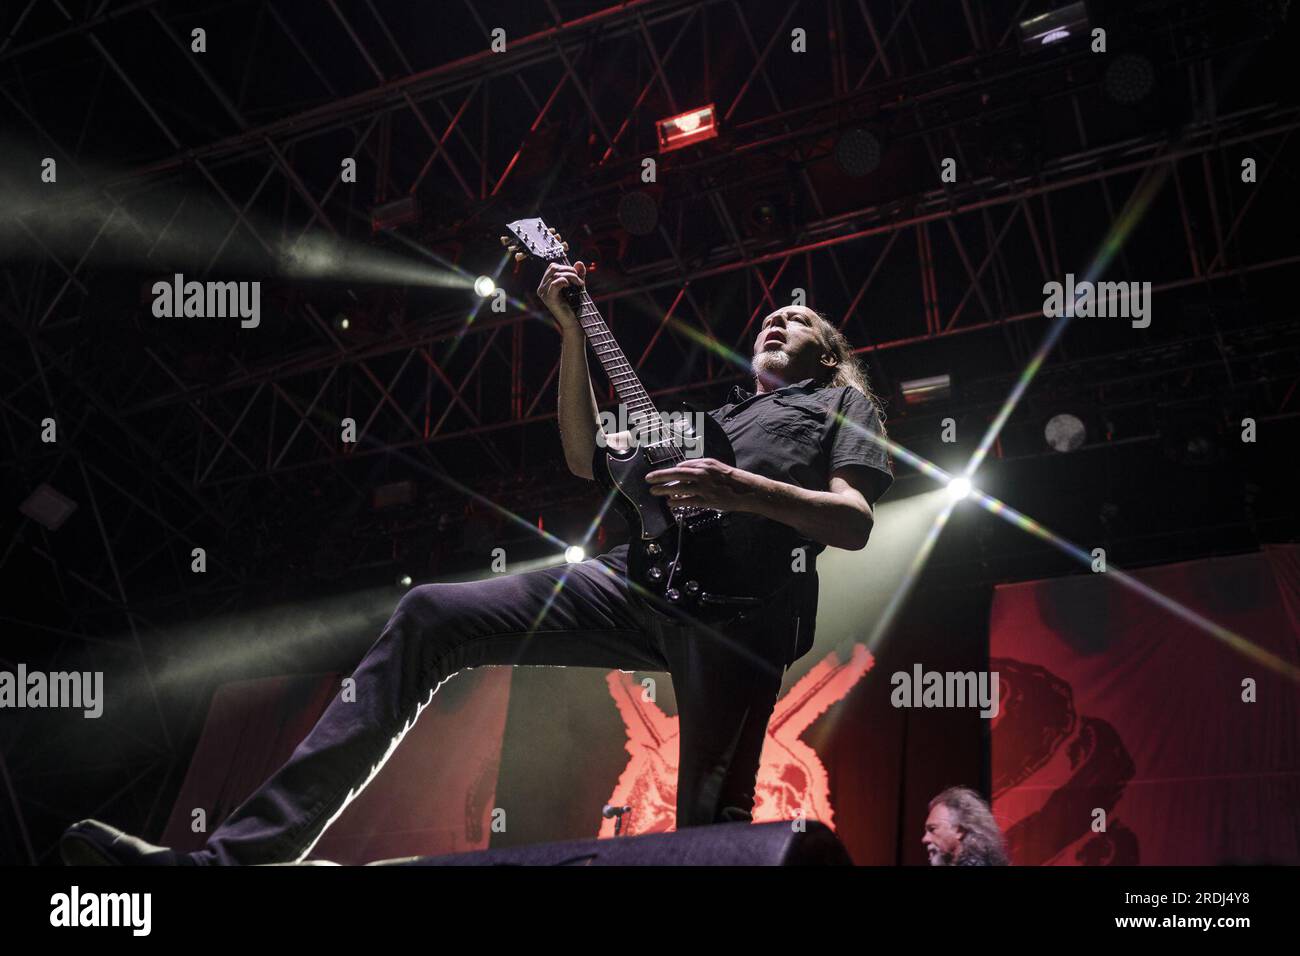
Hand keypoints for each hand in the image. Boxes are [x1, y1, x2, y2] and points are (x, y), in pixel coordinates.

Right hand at [537, 261, 586, 334]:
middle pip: (554, 268)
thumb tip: (579, 262)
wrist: (575, 322)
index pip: (552, 267)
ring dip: (571, 276)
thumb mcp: (577, 286)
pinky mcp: (549, 298)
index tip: (577, 276)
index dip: (566, 267)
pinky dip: (565, 281)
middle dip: (569, 271)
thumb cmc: (575, 305)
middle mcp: (541, 288)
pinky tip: (571, 286)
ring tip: (579, 285)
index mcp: (545, 285)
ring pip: (556, 274)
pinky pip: (555, 283)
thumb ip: (578, 274)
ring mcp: (543, 293)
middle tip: (579, 280)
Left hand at [645, 458, 762, 512]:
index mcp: (705, 464)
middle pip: (677, 474)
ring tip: (654, 491)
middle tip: (648, 479)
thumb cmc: (731, 478)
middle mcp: (703, 473)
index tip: (658, 474)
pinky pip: (689, 500)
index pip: (682, 466)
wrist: (747, 489)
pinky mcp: (708, 500)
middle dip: (660, 476)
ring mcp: (705, 487)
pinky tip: (669, 503)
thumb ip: (699, 466)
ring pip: (680, 487)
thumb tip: (682, 468)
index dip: (668, 471)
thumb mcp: (715, 466)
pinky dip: (678, 502)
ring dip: (665, 489)